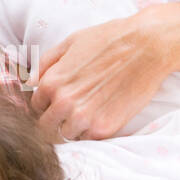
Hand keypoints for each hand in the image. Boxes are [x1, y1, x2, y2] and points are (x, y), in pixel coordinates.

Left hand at [30, 3, 179, 140]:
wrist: (148, 46)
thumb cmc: (110, 40)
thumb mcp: (71, 43)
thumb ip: (46, 64)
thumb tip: (31, 83)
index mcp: (51, 83)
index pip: (34, 108)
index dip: (45, 105)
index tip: (56, 102)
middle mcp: (63, 103)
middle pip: (45, 128)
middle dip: (53, 121)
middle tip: (69, 112)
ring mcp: (84, 118)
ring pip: (65, 136)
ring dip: (73, 128)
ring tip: (88, 112)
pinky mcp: (105, 129)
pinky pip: (88, 140)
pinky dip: (91, 132)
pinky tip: (101, 115)